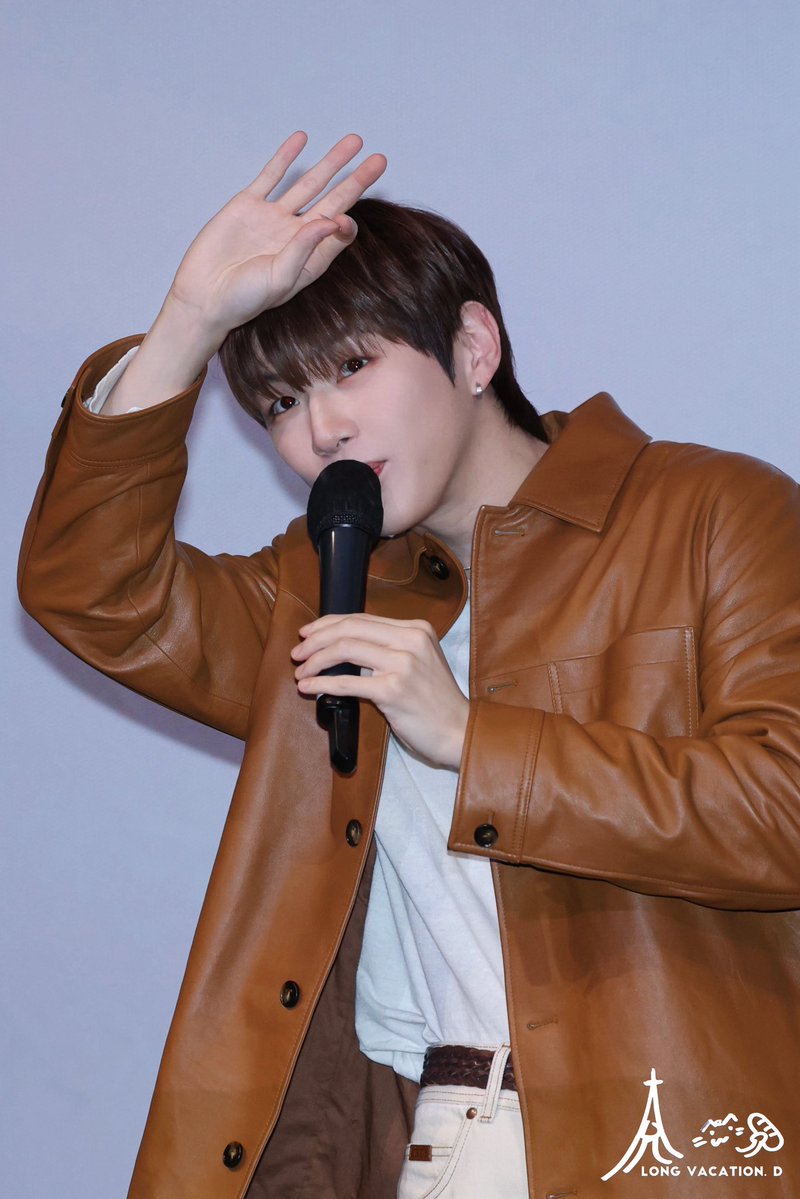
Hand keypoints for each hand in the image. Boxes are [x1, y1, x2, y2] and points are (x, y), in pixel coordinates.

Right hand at [167, 131, 386, 346]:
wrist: (204, 296)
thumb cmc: (244, 299)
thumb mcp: (280, 279)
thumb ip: (305, 249)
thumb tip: (333, 219)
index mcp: (309, 257)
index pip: (339, 232)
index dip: (347, 220)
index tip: (343, 217)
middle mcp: (296, 235)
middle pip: (333, 200)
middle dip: (356, 180)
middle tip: (380, 160)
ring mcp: (273, 218)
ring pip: (308, 183)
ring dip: (331, 163)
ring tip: (354, 142)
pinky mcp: (248, 205)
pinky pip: (271, 175)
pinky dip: (286, 157)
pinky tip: (302, 139)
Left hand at [291, 615, 468, 769]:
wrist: (458, 731)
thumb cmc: (435, 702)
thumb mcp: (418, 662)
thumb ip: (389, 649)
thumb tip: (342, 648)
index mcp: (416, 629)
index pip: (361, 619)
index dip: (328, 624)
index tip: (308, 634)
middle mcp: (410, 640)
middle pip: (349, 629)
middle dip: (316, 639)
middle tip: (297, 653)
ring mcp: (403, 664)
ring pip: (344, 650)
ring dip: (315, 660)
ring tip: (301, 671)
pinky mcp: (393, 690)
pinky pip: (347, 683)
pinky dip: (322, 684)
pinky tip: (309, 687)